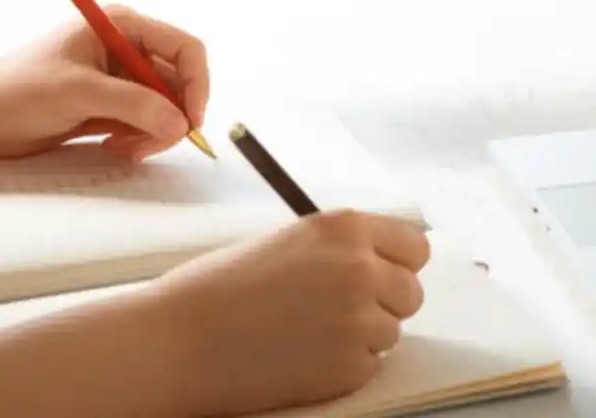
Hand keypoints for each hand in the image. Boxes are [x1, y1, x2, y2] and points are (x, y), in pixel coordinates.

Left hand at [0, 5, 208, 161]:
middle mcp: (126, 48)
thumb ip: (135, 105)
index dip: (196, 83)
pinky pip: (146, 122)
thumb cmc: (17, 90)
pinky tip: (115, 146)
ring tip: (126, 148)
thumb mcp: (80, 92)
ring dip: (154, 131)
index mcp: (121, 26)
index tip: (191, 119)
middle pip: (178, 81)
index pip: (184, 48)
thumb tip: (181, 124)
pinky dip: (140, 138)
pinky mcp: (110, 104)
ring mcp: (119, 78)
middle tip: (154, 144)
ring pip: (165, 107)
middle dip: (172, 116)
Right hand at [146, 210, 430, 415]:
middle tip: (340, 310)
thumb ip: (342, 248)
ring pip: (392, 330)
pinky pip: (369, 365)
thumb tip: (383, 262)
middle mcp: (361, 269)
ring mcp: (359, 320)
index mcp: (346, 228)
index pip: (415, 246)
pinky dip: (344, 366)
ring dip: (363, 335)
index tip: (381, 274)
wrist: (180, 340)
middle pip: (411, 291)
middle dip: (385, 302)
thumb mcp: (290, 242)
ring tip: (308, 333)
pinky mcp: (350, 367)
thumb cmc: (221, 287)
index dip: (397, 263)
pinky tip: (301, 356)